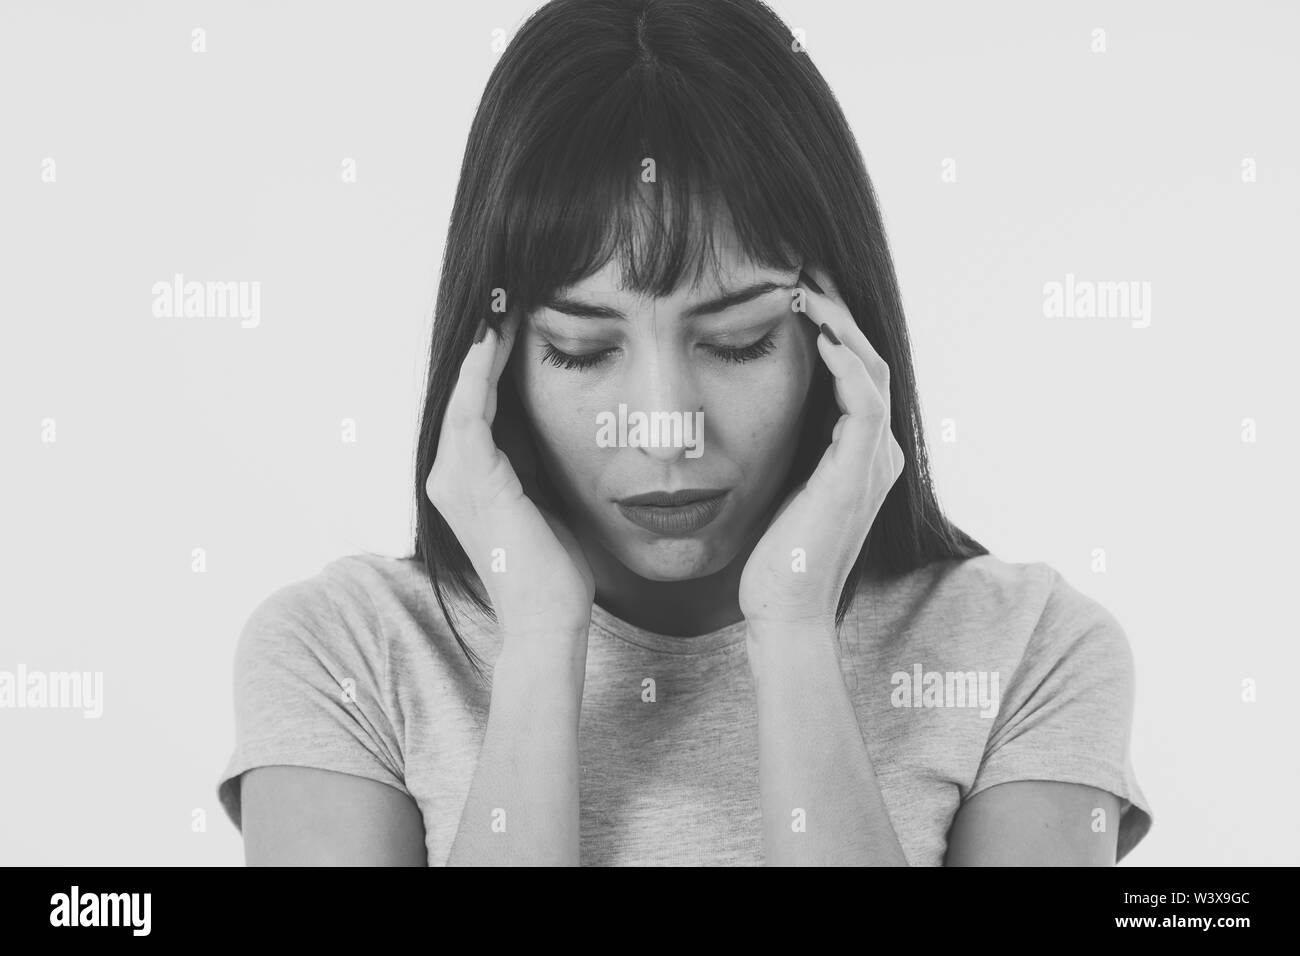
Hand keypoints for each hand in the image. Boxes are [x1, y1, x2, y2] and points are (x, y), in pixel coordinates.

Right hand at [425, 307, 595, 641]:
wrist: (549, 619)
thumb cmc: (554, 571)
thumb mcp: (545, 502)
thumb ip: (538, 465)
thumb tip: (557, 429)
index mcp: (467, 482)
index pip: (476, 407)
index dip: (490, 364)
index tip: (515, 322)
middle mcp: (448, 476)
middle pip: (462, 394)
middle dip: (482, 346)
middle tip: (503, 297)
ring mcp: (454, 478)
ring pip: (463, 393)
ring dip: (480, 347)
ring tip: (501, 303)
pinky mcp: (472, 479)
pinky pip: (471, 409)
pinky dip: (480, 370)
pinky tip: (496, 336)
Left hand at [738, 265, 904, 631]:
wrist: (782, 610)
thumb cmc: (769, 556)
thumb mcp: (773, 484)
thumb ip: (776, 445)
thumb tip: (735, 407)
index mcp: (859, 454)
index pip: (853, 370)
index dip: (829, 325)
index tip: (791, 287)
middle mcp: (876, 451)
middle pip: (868, 357)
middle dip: (837, 309)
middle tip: (802, 267)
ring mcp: (874, 460)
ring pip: (871, 366)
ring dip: (840, 321)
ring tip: (806, 283)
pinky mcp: (859, 469)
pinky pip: (864, 398)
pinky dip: (844, 360)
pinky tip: (814, 331)